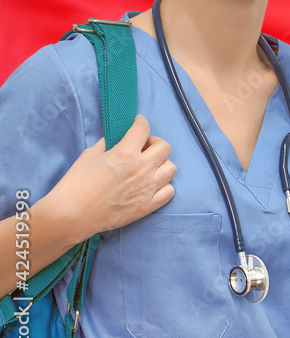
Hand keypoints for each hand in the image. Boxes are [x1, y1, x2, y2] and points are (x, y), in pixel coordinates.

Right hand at [49, 114, 175, 237]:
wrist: (71, 215)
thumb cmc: (76, 184)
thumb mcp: (89, 155)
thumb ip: (108, 144)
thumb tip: (117, 139)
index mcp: (124, 153)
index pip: (143, 129)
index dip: (141, 122)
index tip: (139, 122)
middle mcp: (141, 169)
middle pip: (165, 147)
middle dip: (155, 143)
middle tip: (144, 147)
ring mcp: (147, 188)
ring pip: (171, 168)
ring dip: (161, 164)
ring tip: (149, 167)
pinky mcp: (147, 206)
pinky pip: (169, 191)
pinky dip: (163, 186)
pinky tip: (152, 184)